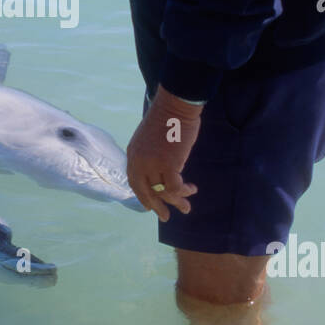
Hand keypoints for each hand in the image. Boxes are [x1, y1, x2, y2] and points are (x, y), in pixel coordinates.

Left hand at [127, 85, 202, 220]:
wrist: (175, 106)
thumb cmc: (166, 118)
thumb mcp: (148, 138)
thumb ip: (149, 155)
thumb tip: (159, 170)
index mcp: (133, 154)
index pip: (134, 181)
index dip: (141, 195)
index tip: (148, 206)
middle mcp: (139, 162)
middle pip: (145, 191)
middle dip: (156, 206)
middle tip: (165, 217)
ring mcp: (152, 165)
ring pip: (163, 192)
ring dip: (176, 202)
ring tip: (186, 208)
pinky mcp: (168, 165)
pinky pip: (175, 187)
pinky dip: (184, 191)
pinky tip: (192, 190)